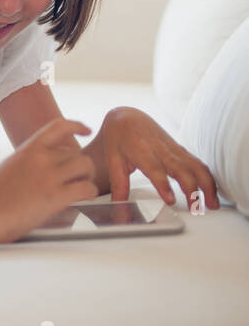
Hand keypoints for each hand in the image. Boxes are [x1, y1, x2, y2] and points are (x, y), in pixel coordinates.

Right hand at [0, 118, 97, 242]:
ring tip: (81, 187)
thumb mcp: (10, 166)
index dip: (76, 126)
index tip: (86, 131)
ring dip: (87, 177)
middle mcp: (40, 159)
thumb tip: (48, 164)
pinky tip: (83, 198)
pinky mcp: (56, 196)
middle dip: (80, 166)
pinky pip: (87, 188)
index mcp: (28, 149)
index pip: (58, 126)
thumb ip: (30, 160)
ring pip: (86, 166)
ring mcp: (48, 177)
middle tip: (78, 178)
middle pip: (76, 153)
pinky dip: (89, 192)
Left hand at [85, 106, 217, 209]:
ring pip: (196, 166)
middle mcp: (161, 149)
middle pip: (182, 169)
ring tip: (212, 205)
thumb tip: (119, 206)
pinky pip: (198, 164)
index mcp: (141, 151)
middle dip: (192, 189)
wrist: (126, 117)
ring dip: (207, 185)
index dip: (163, 185)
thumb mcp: (112, 160)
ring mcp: (174, 149)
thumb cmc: (118, 138)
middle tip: (195, 208)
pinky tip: (212, 192)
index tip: (170, 200)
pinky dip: (208, 178)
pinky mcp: (181, 150)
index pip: (155, 169)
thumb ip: (118, 184)